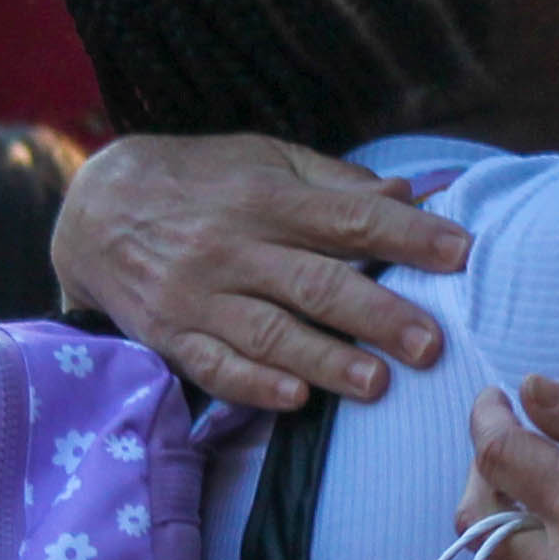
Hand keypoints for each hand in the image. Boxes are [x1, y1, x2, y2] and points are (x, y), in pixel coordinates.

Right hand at [51, 134, 468, 409]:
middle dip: (377, 314)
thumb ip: (335, 182)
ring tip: (377, 385)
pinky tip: (294, 400)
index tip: (462, 252)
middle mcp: (234, 247)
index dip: (408, 236)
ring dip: (325, 361)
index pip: (349, 219)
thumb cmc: (199, 181)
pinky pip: (214, 366)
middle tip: (431, 344)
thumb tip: (408, 196)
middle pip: (316, 283)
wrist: (96, 207)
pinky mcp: (171, 335)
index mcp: (267, 198)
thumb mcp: (264, 159)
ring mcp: (199, 295)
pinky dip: (254, 385)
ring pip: (269, 333)